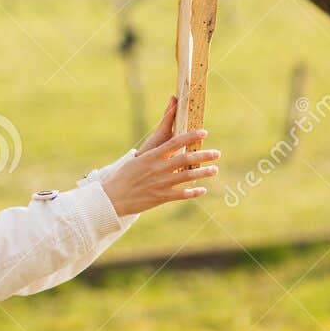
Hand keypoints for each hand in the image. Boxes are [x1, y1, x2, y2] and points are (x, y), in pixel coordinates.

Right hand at [100, 97, 219, 215]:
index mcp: (152, 156)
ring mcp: (160, 183)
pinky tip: (202, 190)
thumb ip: (155, 154)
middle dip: (203, 155)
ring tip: (215, 169)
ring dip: (203, 173)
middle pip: (185, 159)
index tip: (204, 132)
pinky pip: (181, 195)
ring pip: (187, 176)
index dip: (191, 136)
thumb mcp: (137, 160)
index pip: (175, 142)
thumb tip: (168, 146)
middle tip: (217, 153)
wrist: (112, 197)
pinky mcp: (161, 197)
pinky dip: (193, 192)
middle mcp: (158, 168)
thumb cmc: (124, 177)